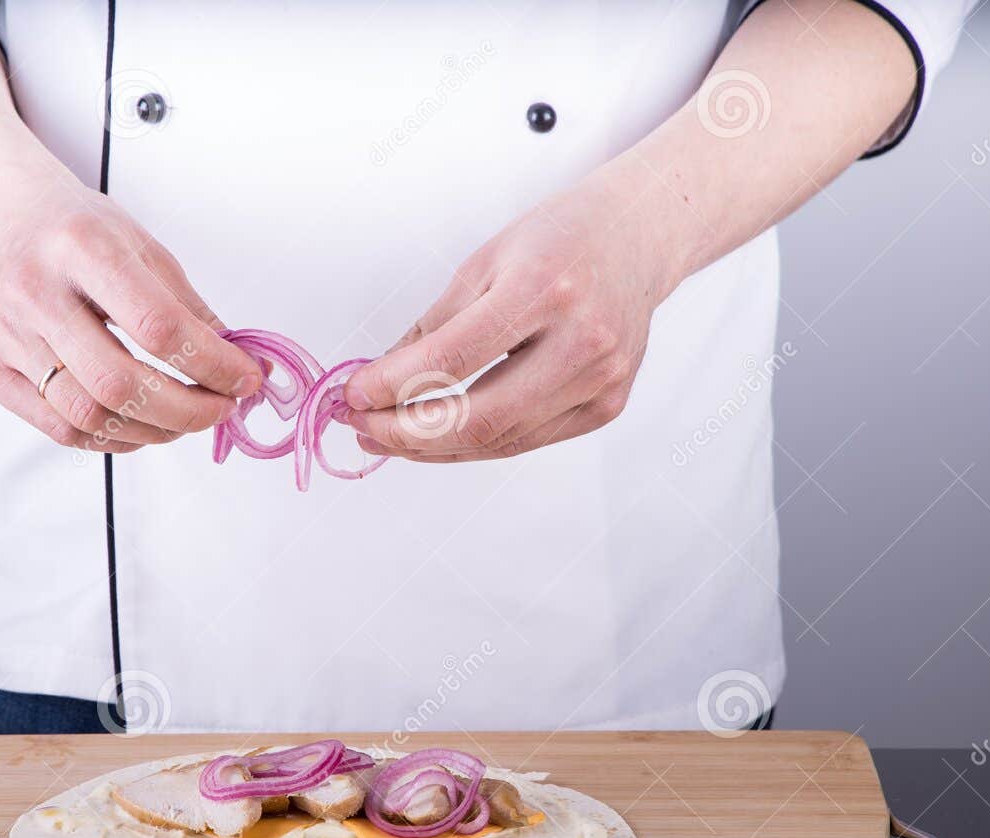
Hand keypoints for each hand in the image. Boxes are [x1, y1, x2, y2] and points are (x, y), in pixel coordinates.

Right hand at [0, 180, 260, 452]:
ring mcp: (8, 334)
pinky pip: (60, 428)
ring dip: (152, 431)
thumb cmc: (81, 234)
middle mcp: (37, 291)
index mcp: (83, 247)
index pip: (158, 326)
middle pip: (119, 382)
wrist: (9, 221)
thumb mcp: (146, 250)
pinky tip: (139, 425)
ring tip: (182, 420)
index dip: (212, 364)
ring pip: (88, 415)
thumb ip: (193, 312)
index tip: (245, 380)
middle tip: (220, 410)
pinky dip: (112, 438)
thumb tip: (246, 368)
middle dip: (186, 410)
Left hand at [342, 173, 683, 462]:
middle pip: (478, 418)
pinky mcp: (607, 406)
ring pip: (499, 442)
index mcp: (543, 289)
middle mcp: (581, 341)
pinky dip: (475, 444)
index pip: (450, 360)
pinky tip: (439, 435)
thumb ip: (433, 326)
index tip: (353, 396)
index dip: (391, 388)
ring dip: (434, 447)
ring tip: (390, 435)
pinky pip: (525, 442)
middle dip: (406, 433)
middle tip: (363, 427)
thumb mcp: (484, 261)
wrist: (637, 237)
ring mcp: (600, 380)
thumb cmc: (561, 238)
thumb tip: (379, 380)